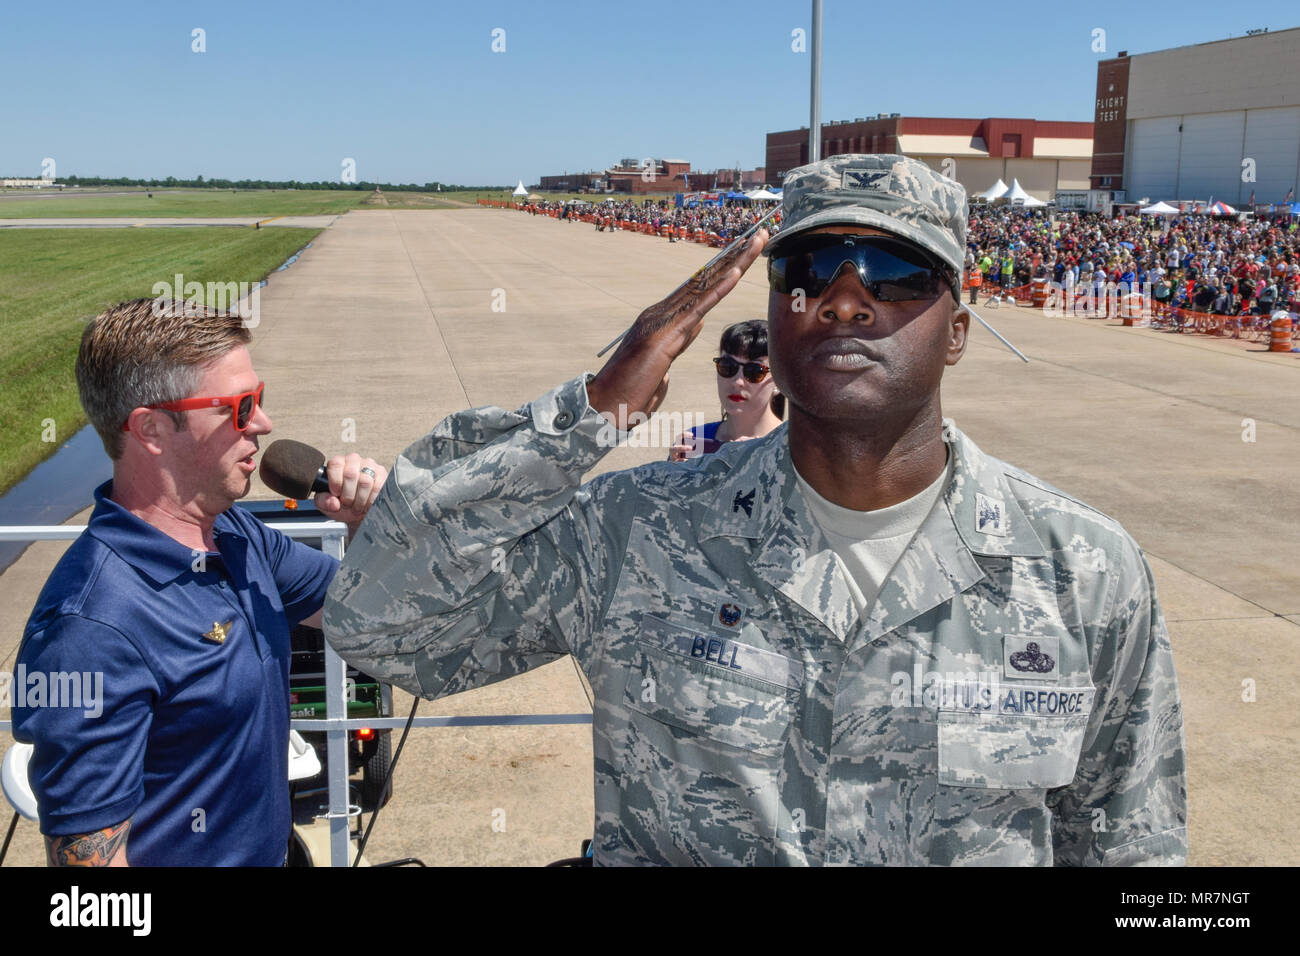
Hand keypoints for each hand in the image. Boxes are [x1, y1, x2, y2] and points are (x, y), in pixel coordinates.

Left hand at [313, 453, 387, 534]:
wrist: (357, 511)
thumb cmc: (341, 504)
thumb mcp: (326, 504)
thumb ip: (324, 502)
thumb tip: (334, 503)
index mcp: (338, 462)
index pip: (336, 464)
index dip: (335, 482)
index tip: (336, 494)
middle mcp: (354, 460)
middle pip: (350, 474)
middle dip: (348, 495)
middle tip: (347, 504)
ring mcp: (370, 465)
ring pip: (365, 482)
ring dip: (360, 500)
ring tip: (356, 507)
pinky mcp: (382, 474)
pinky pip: (378, 487)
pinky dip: (371, 500)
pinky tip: (367, 505)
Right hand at [588, 229, 766, 422]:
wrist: (605, 406)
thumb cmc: (629, 394)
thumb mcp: (662, 364)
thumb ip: (679, 341)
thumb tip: (695, 325)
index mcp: (661, 319)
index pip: (700, 289)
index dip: (725, 270)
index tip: (747, 253)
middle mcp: (660, 313)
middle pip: (706, 280)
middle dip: (736, 257)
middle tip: (762, 234)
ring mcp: (662, 321)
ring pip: (706, 286)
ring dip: (734, 263)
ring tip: (757, 241)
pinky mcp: (666, 335)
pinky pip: (699, 307)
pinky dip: (719, 289)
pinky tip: (736, 272)